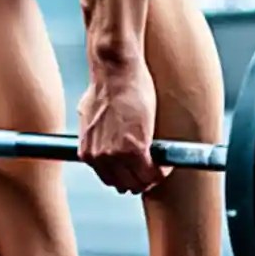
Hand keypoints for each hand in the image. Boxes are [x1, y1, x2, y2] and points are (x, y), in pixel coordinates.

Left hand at [77, 56, 170, 193]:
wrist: (114, 71)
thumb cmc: (104, 86)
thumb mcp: (90, 116)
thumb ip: (95, 134)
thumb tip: (101, 136)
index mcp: (87, 152)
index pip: (109, 178)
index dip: (126, 177)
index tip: (137, 172)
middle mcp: (99, 158)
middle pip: (124, 184)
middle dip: (140, 180)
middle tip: (152, 171)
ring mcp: (117, 156)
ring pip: (140, 181)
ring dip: (152, 177)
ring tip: (161, 167)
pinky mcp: (136, 149)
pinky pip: (153, 172)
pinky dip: (162, 171)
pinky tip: (167, 163)